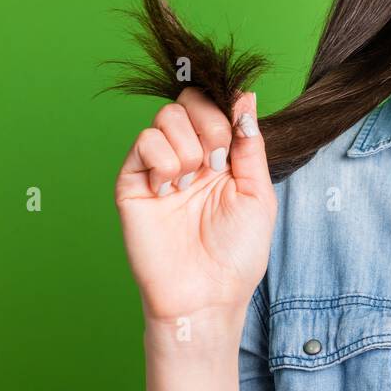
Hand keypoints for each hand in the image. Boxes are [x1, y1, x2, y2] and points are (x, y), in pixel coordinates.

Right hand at [114, 88, 275, 331]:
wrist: (206, 294)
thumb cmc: (236, 253)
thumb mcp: (257, 192)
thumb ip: (250, 143)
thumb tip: (246, 97)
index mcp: (221, 157)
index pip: (215, 105)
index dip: (225, 109)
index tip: (235, 134)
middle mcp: (189, 157)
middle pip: (189, 100)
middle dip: (209, 123)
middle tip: (217, 162)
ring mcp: (159, 168)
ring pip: (166, 116)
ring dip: (188, 146)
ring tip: (192, 183)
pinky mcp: (133, 182)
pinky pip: (144, 142)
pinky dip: (163, 160)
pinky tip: (170, 189)